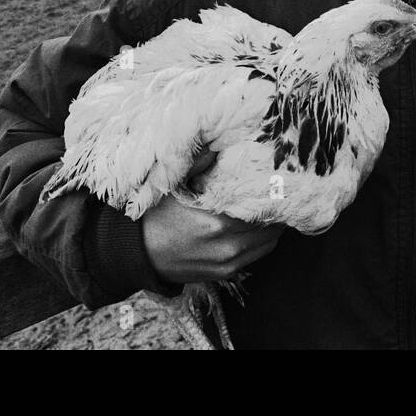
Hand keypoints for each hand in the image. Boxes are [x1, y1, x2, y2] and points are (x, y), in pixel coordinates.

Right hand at [140, 150, 283, 282]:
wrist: (138, 253)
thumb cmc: (157, 217)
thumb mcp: (176, 184)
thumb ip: (201, 163)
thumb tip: (221, 143)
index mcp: (217, 221)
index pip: (262, 206)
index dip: (271, 192)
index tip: (276, 179)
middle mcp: (227, 245)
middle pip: (271, 226)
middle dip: (275, 208)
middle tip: (277, 191)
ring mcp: (228, 262)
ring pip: (269, 243)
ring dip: (272, 226)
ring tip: (269, 207)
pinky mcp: (226, 272)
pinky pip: (257, 255)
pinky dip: (261, 241)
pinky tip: (255, 226)